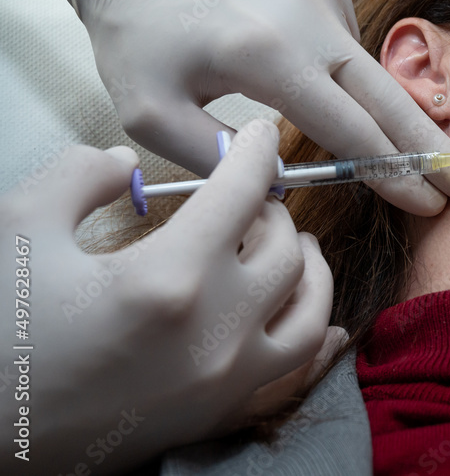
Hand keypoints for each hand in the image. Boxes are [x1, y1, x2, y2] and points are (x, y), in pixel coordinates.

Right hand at [0, 119, 338, 474]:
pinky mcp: (220, 413)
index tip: (263, 136)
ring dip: (308, 268)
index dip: (257, 155)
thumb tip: (126, 164)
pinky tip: (316, 316)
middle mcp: (214, 331)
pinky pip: (296, 371)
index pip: (242, 195)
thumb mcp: (20, 232)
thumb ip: (78, 178)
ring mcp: (224, 379)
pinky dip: (317, 335)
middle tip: (252, 202)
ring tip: (290, 247)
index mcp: (168, 278)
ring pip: (310, 310)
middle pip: (284, 251)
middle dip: (274, 213)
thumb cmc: (2, 334)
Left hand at [19, 0, 449, 216]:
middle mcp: (306, 12)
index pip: (349, 129)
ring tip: (303, 98)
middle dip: (435, 150)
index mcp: (264, 53)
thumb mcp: (149, 114)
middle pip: (388, 97)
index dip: (394, 173)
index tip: (429, 205)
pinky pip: (345, 31)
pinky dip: (333, 60)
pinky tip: (296, 57)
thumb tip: (285, 185)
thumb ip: (221, 161)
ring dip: (359, 101)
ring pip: (362, 66)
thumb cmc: (136, 34)